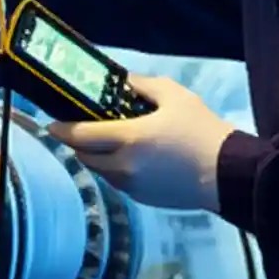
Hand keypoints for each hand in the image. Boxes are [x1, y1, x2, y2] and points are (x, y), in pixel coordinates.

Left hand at [46, 75, 238, 211]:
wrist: (227, 173)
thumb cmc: (201, 129)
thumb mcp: (173, 95)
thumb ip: (140, 85)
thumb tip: (119, 80)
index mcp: (128, 139)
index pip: (81, 135)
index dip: (61, 128)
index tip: (51, 123)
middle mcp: (124, 166)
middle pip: (84, 155)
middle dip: (76, 142)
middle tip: (77, 128)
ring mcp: (132, 186)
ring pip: (100, 171)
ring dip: (95, 156)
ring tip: (104, 140)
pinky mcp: (143, 199)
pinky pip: (118, 182)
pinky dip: (114, 169)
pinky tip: (128, 157)